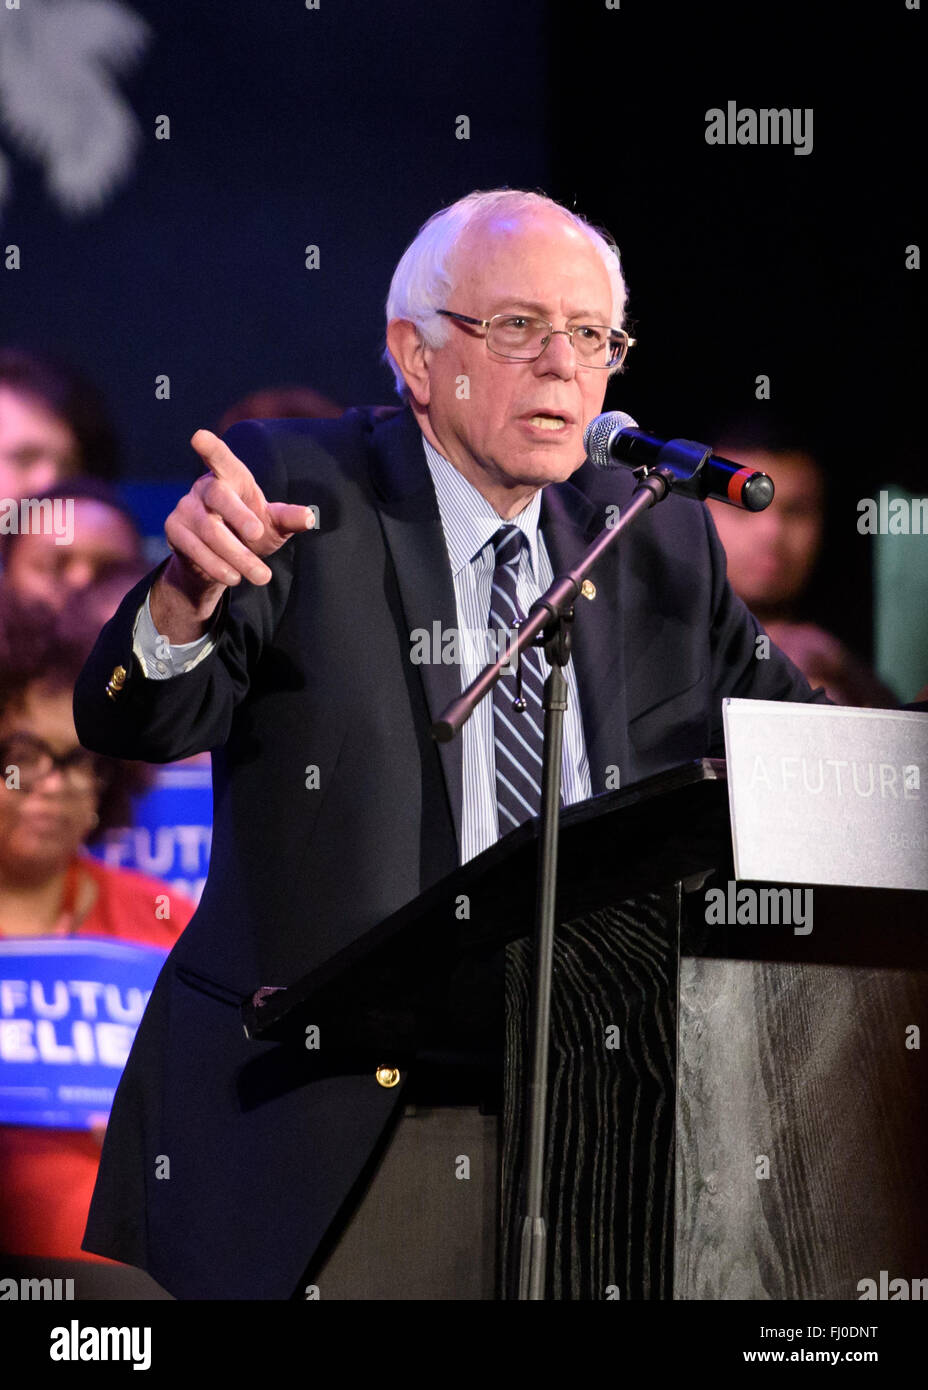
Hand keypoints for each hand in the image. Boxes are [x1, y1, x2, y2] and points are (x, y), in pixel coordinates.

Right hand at [152, 430, 314, 638]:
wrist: (220, 562)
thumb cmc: (250, 531)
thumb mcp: (274, 525)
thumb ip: (289, 518)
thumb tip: (309, 517)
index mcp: (231, 477)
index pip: (221, 459)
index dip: (211, 448)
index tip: (199, 437)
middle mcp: (204, 487)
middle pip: (219, 496)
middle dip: (240, 516)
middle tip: (258, 535)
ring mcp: (186, 508)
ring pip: (210, 530)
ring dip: (237, 555)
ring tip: (261, 576)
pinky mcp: (174, 530)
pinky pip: (195, 550)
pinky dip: (217, 566)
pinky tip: (234, 577)